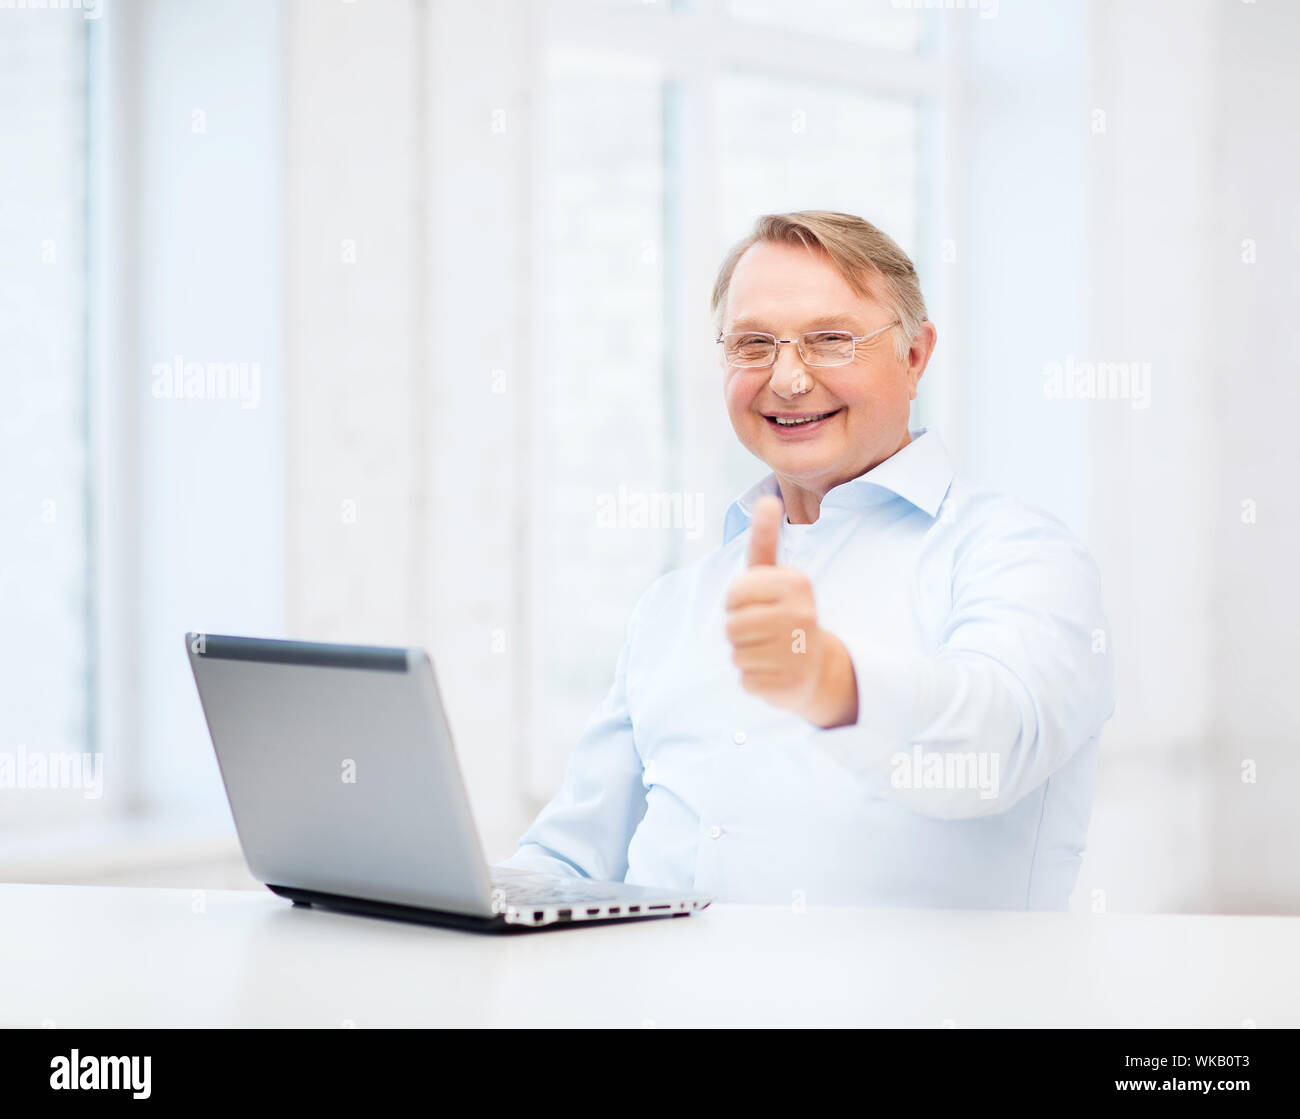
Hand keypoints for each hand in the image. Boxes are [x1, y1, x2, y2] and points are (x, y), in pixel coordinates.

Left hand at [724, 494, 858, 727]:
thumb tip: (767, 499)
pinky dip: (754, 679)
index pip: (733, 593)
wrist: (817, 666)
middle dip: (739, 632)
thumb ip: (766, 539)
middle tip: (765, 633)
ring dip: (745, 656)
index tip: (759, 605)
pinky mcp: (792, 684)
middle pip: (731, 626)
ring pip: (736, 655)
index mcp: (796, 583)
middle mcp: (802, 615)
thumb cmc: (786, 614)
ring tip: (770, 651)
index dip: (736, 602)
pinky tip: (775, 672)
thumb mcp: (776, 576)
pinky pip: (746, 681)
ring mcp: (799, 652)